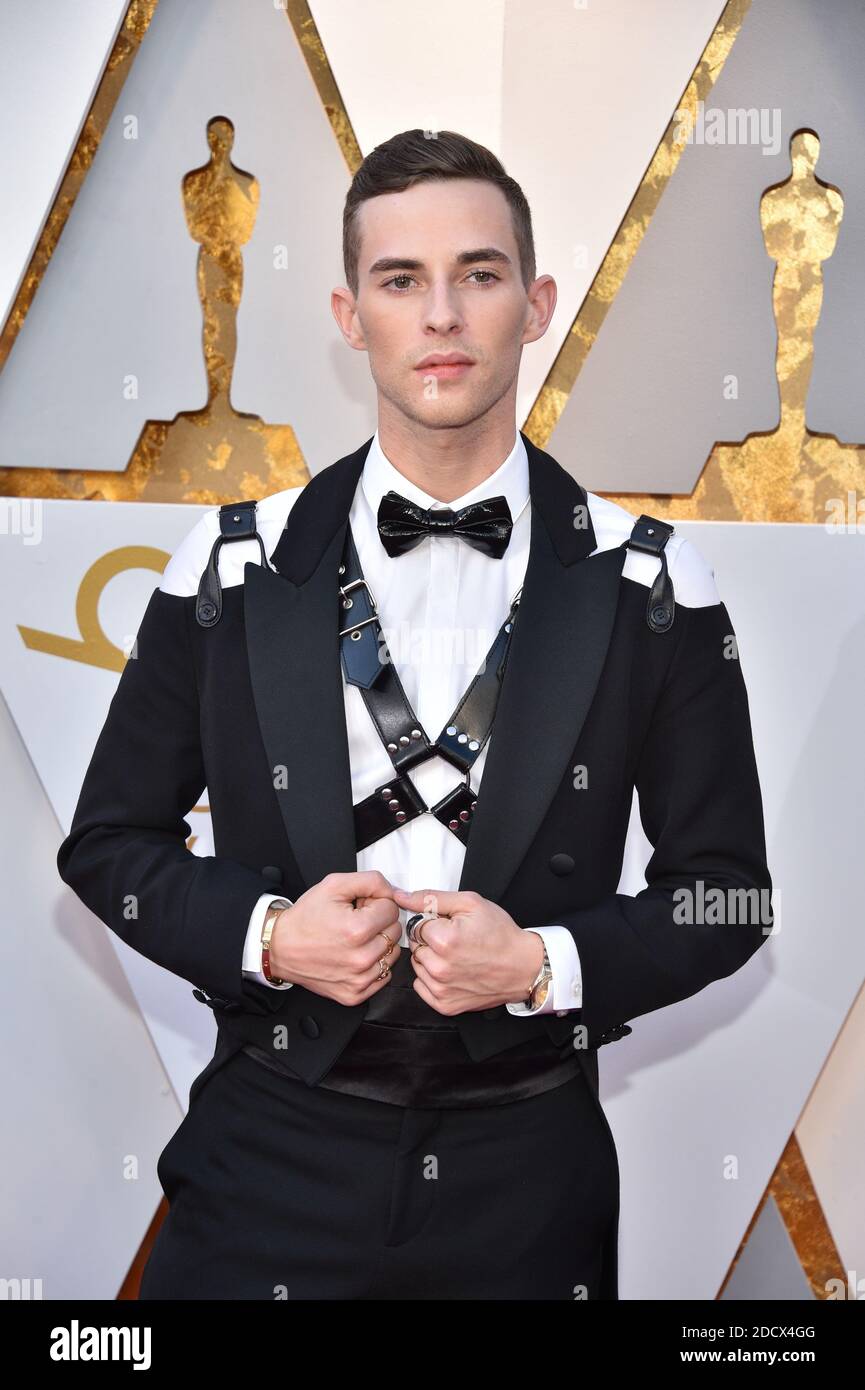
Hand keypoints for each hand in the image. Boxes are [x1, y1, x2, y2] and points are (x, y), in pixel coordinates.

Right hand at [270, 870, 401, 1006]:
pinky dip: (374, 964)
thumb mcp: (334, 885)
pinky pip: (384, 975)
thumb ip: (370, 881)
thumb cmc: (304, 919)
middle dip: (379, 922)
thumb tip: (394, 891)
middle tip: (356, 921)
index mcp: (357, 930)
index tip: (361, 907)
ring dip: (379, 943)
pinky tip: (355, 956)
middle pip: (395, 931)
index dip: (376, 902)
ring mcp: (358, 979)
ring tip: (355, 939)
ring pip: (392, 954)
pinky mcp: (355, 994)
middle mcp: (360, 958)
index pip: (392, 909)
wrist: (280, 947)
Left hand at [391, 887, 544, 1014]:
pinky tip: (452, 972)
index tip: (451, 926)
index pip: (416, 924)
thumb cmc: (500, 935)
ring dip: (431, 959)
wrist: (523, 967)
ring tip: (457, 957)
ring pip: (417, 966)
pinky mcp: (445, 1005)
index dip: (434, 922)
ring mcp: (441, 989)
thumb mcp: (470, 904)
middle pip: (415, 946)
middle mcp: (439, 968)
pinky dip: (432, 979)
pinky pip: (421, 987)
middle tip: (456, 941)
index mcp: (444, 940)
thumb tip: (401, 896)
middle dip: (430, 940)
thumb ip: (431, 898)